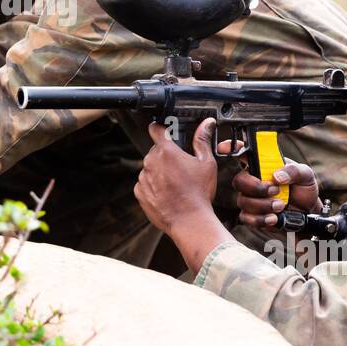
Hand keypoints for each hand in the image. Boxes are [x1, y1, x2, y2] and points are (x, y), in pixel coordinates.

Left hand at [134, 119, 230, 273]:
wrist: (189, 221)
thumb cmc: (199, 193)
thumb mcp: (206, 163)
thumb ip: (202, 140)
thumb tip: (206, 124)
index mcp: (166, 151)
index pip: (156, 129)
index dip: (161, 128)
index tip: (164, 130)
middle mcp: (151, 162)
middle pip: (156, 151)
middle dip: (166, 156)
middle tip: (181, 169)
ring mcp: (143, 178)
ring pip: (150, 168)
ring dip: (159, 172)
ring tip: (176, 185)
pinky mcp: (139, 192)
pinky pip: (145, 184)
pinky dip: (153, 186)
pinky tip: (168, 194)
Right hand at [232, 157, 321, 227]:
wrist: (308, 211)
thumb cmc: (303, 188)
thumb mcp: (305, 173)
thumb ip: (293, 171)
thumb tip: (277, 176)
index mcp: (263, 165)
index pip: (243, 153)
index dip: (231, 148)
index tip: (223, 148)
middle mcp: (253, 180)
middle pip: (239, 181)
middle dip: (255, 187)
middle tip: (274, 190)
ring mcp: (251, 198)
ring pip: (243, 201)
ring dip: (262, 205)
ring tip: (280, 205)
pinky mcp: (253, 215)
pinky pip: (246, 217)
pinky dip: (260, 219)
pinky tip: (273, 218)